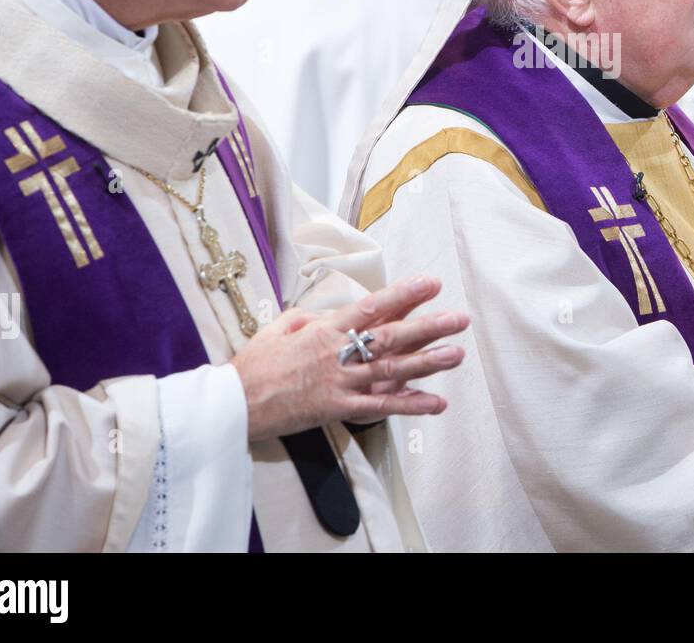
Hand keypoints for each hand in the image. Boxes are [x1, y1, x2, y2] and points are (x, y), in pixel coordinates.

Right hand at [231, 275, 468, 441]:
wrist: (234, 404)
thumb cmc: (255, 365)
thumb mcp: (280, 327)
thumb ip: (311, 318)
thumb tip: (331, 313)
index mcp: (324, 329)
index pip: (372, 306)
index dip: (404, 294)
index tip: (430, 284)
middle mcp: (337, 353)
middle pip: (391, 336)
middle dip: (428, 326)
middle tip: (459, 319)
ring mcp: (340, 382)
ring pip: (391, 369)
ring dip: (428, 362)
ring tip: (457, 354)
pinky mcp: (338, 408)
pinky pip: (380, 406)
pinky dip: (409, 405)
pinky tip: (435, 403)